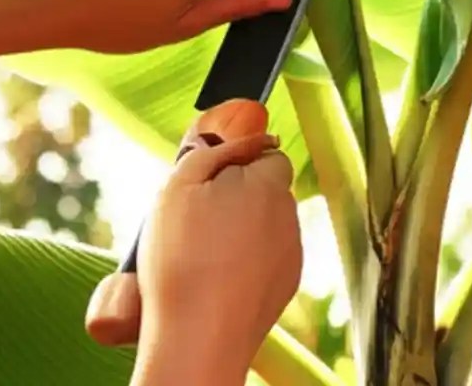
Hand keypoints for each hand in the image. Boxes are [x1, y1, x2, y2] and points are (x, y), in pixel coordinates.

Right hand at [132, 100, 302, 385]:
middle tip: (196, 216)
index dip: (237, 161)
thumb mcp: (180, 186)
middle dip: (236, 195)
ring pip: (265, 225)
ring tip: (200, 252)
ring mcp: (291, 252)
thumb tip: (236, 136)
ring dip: (240, 229)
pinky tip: (215, 276)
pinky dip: (245, 262)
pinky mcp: (285, 285)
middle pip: (265, 189)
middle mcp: (289, 215)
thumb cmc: (183, 258)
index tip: (209, 178)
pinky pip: (265, 259)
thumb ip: (209, 152)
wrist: (199, 335)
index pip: (268, 152)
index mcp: (269, 183)